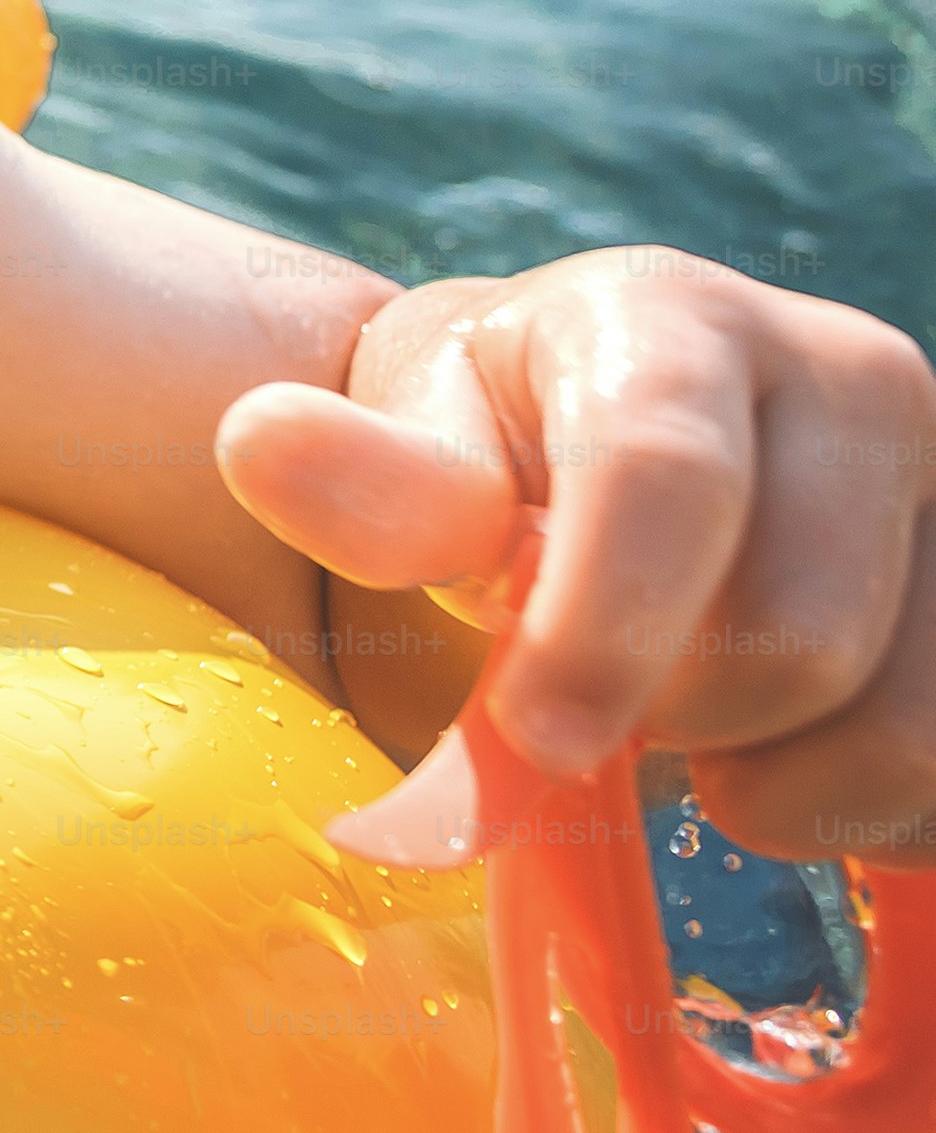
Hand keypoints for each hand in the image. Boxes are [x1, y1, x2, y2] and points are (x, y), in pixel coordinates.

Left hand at [212, 250, 935, 867]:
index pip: (663, 472)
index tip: (535, 739)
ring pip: (900, 717)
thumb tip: (260, 443)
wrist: (577, 459)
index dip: (600, 627)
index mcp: (673, 320)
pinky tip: (777, 762)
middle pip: (792, 630)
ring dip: (769, 783)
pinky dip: (855, 812)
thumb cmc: (477, 450)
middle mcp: (849, 376)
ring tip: (680, 731)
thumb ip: (366, 478)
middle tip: (582, 703)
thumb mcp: (403, 444)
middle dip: (666, 712)